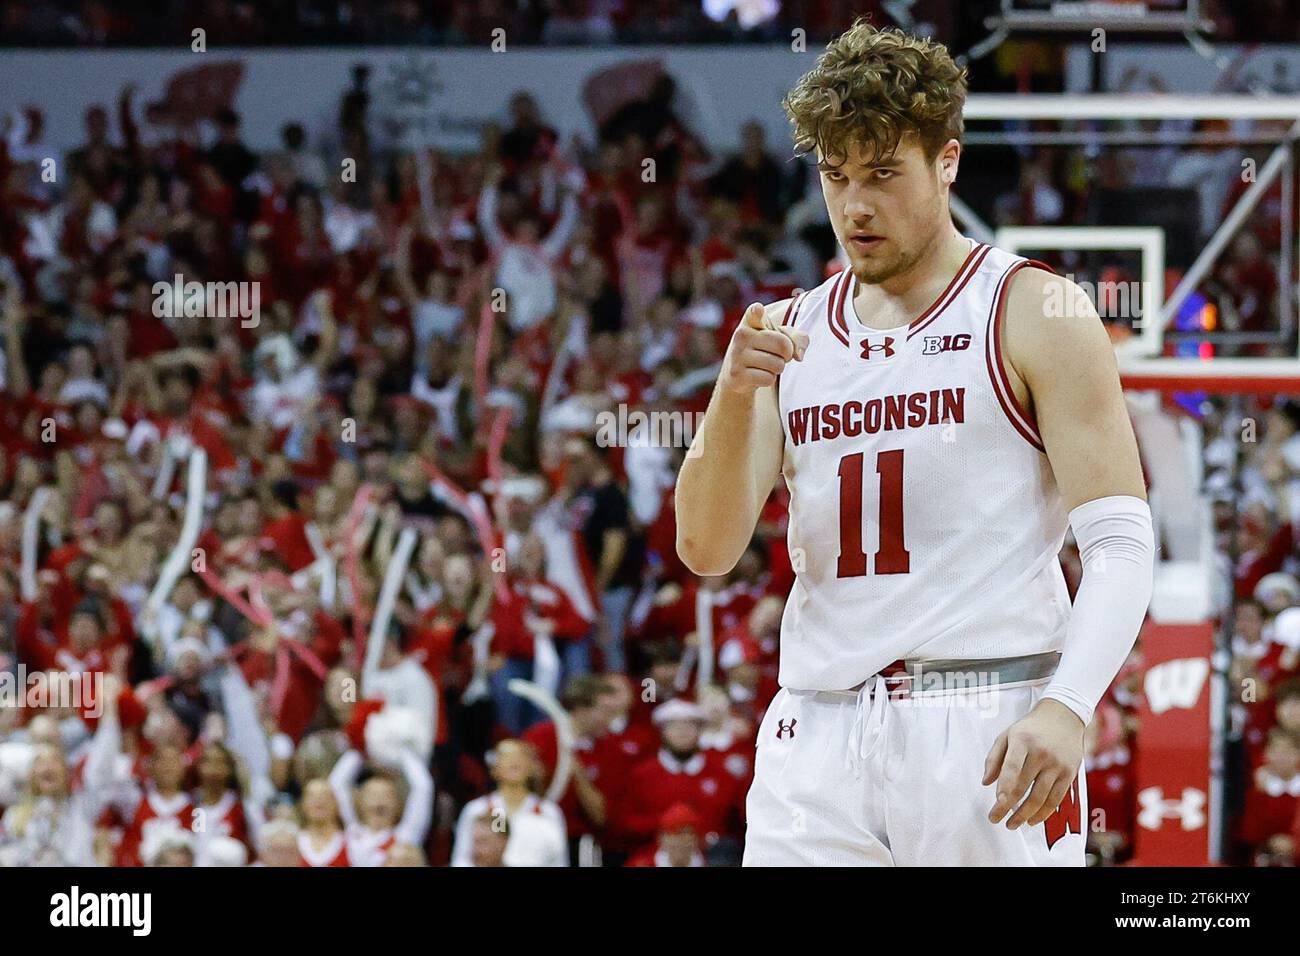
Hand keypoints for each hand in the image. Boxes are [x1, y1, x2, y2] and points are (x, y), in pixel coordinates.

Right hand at [719, 302, 807, 396]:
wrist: (737, 376)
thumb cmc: (764, 351)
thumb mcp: (780, 338)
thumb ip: (797, 338)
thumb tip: (798, 355)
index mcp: (751, 321)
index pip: (754, 313)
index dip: (758, 311)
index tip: (758, 310)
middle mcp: (742, 335)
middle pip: (783, 344)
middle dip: (787, 354)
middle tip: (776, 355)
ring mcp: (737, 354)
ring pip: (777, 365)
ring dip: (777, 368)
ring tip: (765, 365)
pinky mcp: (736, 374)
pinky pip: (768, 378)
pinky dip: (768, 380)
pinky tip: (757, 375)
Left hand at [983, 698, 1084, 828]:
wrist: (1063, 716)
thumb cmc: (1030, 728)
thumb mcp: (1007, 735)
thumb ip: (994, 758)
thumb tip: (986, 782)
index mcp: (1023, 741)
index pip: (1012, 767)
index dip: (1005, 787)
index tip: (997, 803)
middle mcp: (1041, 753)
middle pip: (1024, 786)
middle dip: (1008, 807)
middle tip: (995, 819)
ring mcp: (1057, 764)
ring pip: (1040, 797)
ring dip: (1025, 814)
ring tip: (1012, 824)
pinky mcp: (1069, 773)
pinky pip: (1056, 799)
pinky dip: (1043, 813)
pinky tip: (1032, 820)